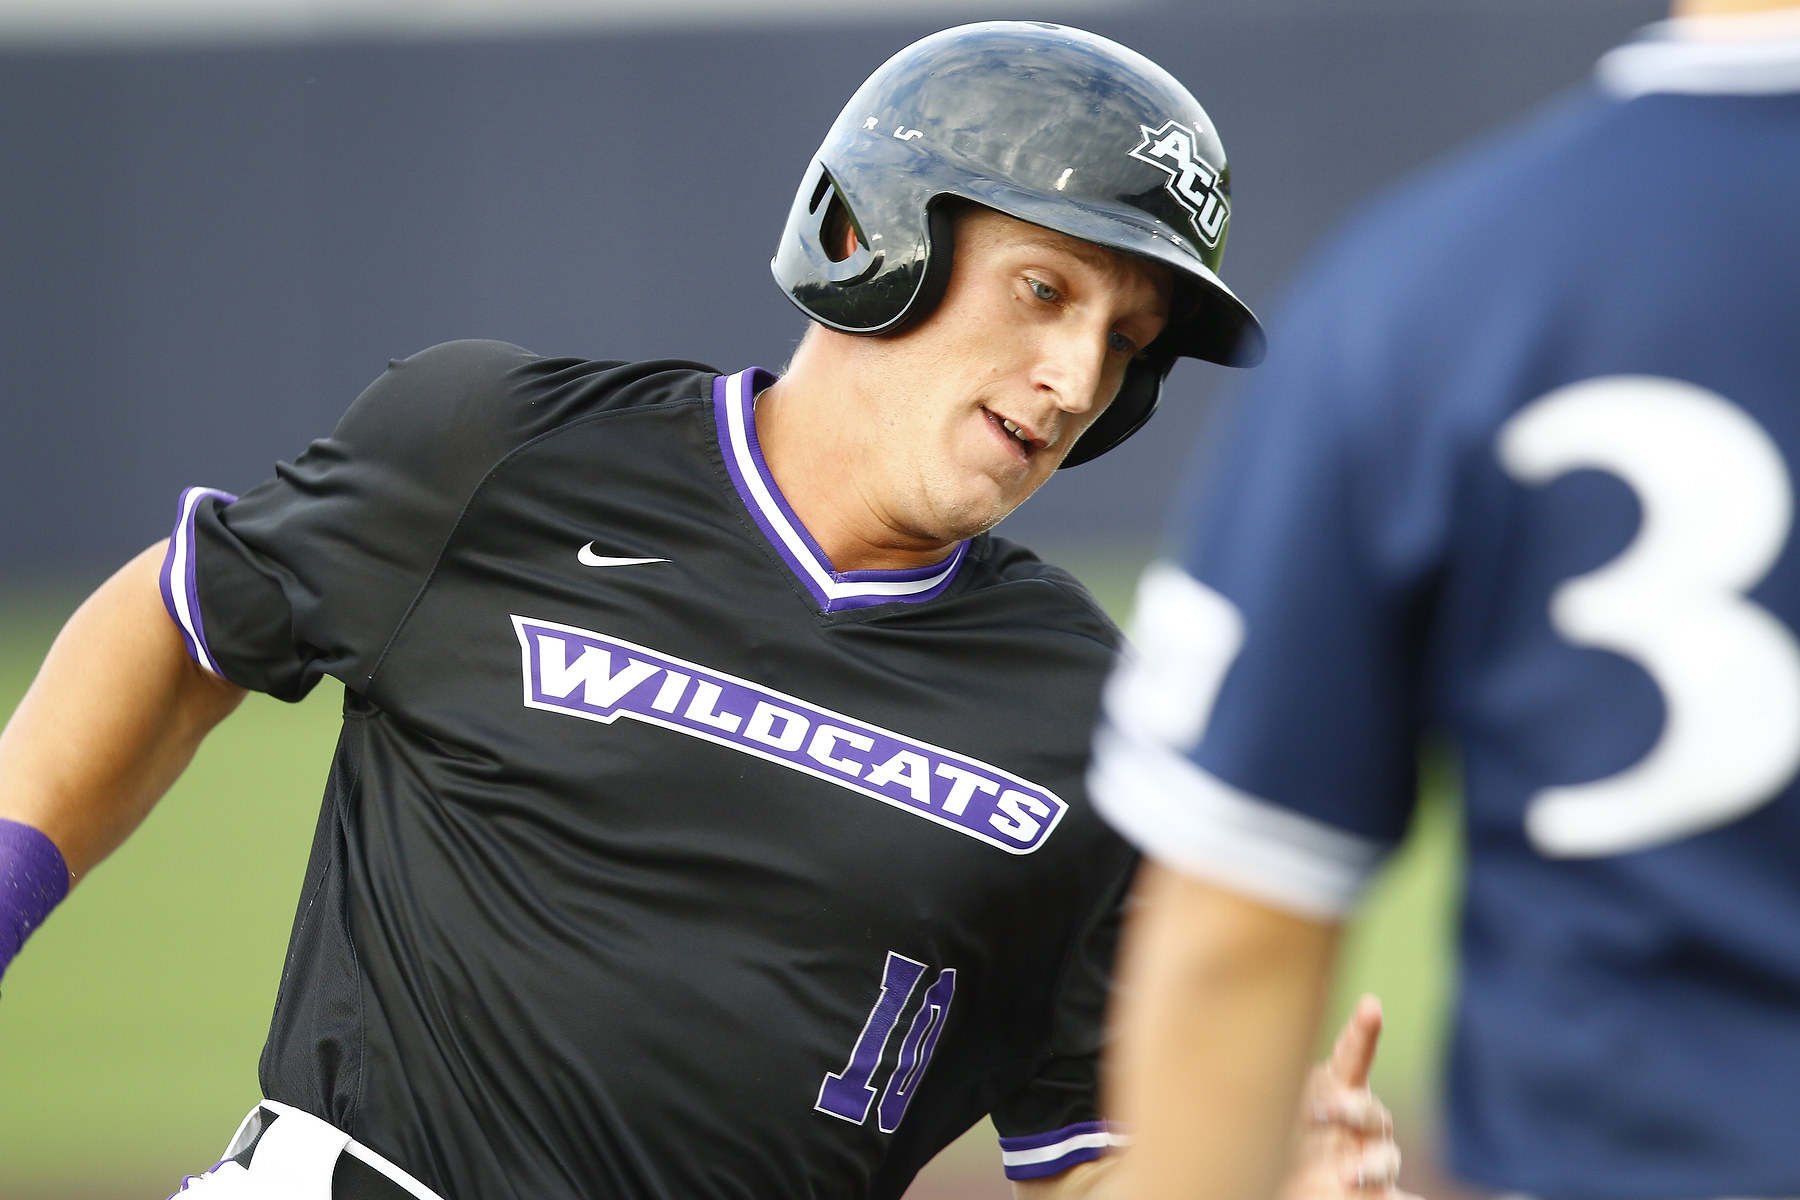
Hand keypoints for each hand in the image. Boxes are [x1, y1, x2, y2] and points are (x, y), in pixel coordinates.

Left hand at [1279, 995, 1419, 1199]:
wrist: (1284, 1180)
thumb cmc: (1282, 1138)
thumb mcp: (1270, 1104)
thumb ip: (1268, 1073)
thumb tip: (1235, 1025)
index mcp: (1336, 1092)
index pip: (1353, 1057)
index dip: (1363, 1031)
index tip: (1371, 1005)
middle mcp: (1361, 1125)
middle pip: (1369, 1110)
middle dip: (1348, 1109)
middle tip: (1314, 1116)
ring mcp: (1372, 1160)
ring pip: (1386, 1157)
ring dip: (1369, 1166)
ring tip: (1346, 1177)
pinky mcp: (1378, 1195)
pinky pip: (1403, 1198)